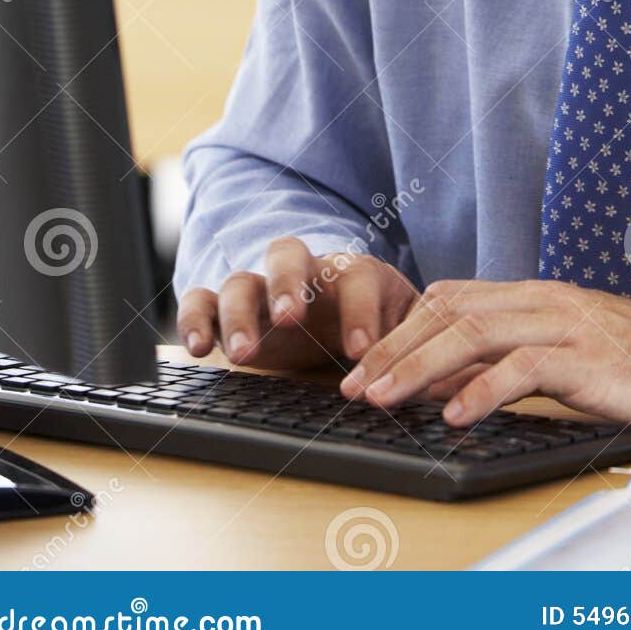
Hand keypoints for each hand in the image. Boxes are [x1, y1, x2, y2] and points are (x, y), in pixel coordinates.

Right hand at [176, 238, 417, 370]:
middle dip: (287, 284)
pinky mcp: (227, 313)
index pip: (355, 275)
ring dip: (238, 313)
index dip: (358, 312)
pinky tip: (198, 349)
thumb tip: (435, 376)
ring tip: (242, 353)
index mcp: (351, 271)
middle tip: (291, 318)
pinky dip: (195, 319)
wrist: (342, 326)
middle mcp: (301, 273)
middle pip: (287, 254)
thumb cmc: (377, 328)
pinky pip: (201, 302)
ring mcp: (260, 290)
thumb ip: (413, 343)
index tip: (360, 353)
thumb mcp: (403, 332)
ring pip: (239, 280)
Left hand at [339, 279, 630, 430]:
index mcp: (534, 297)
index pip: (449, 300)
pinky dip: (482, 390)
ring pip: (473, 332)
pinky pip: (524, 367)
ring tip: (383, 397)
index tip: (362, 366)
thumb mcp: (565, 356)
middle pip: (449, 311)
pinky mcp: (588, 356)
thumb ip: (510, 360)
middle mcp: (543, 301)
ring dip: (418, 366)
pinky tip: (455, 414)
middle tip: (353, 386)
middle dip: (393, 349)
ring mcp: (565, 324)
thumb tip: (446, 384)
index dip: (400, 330)